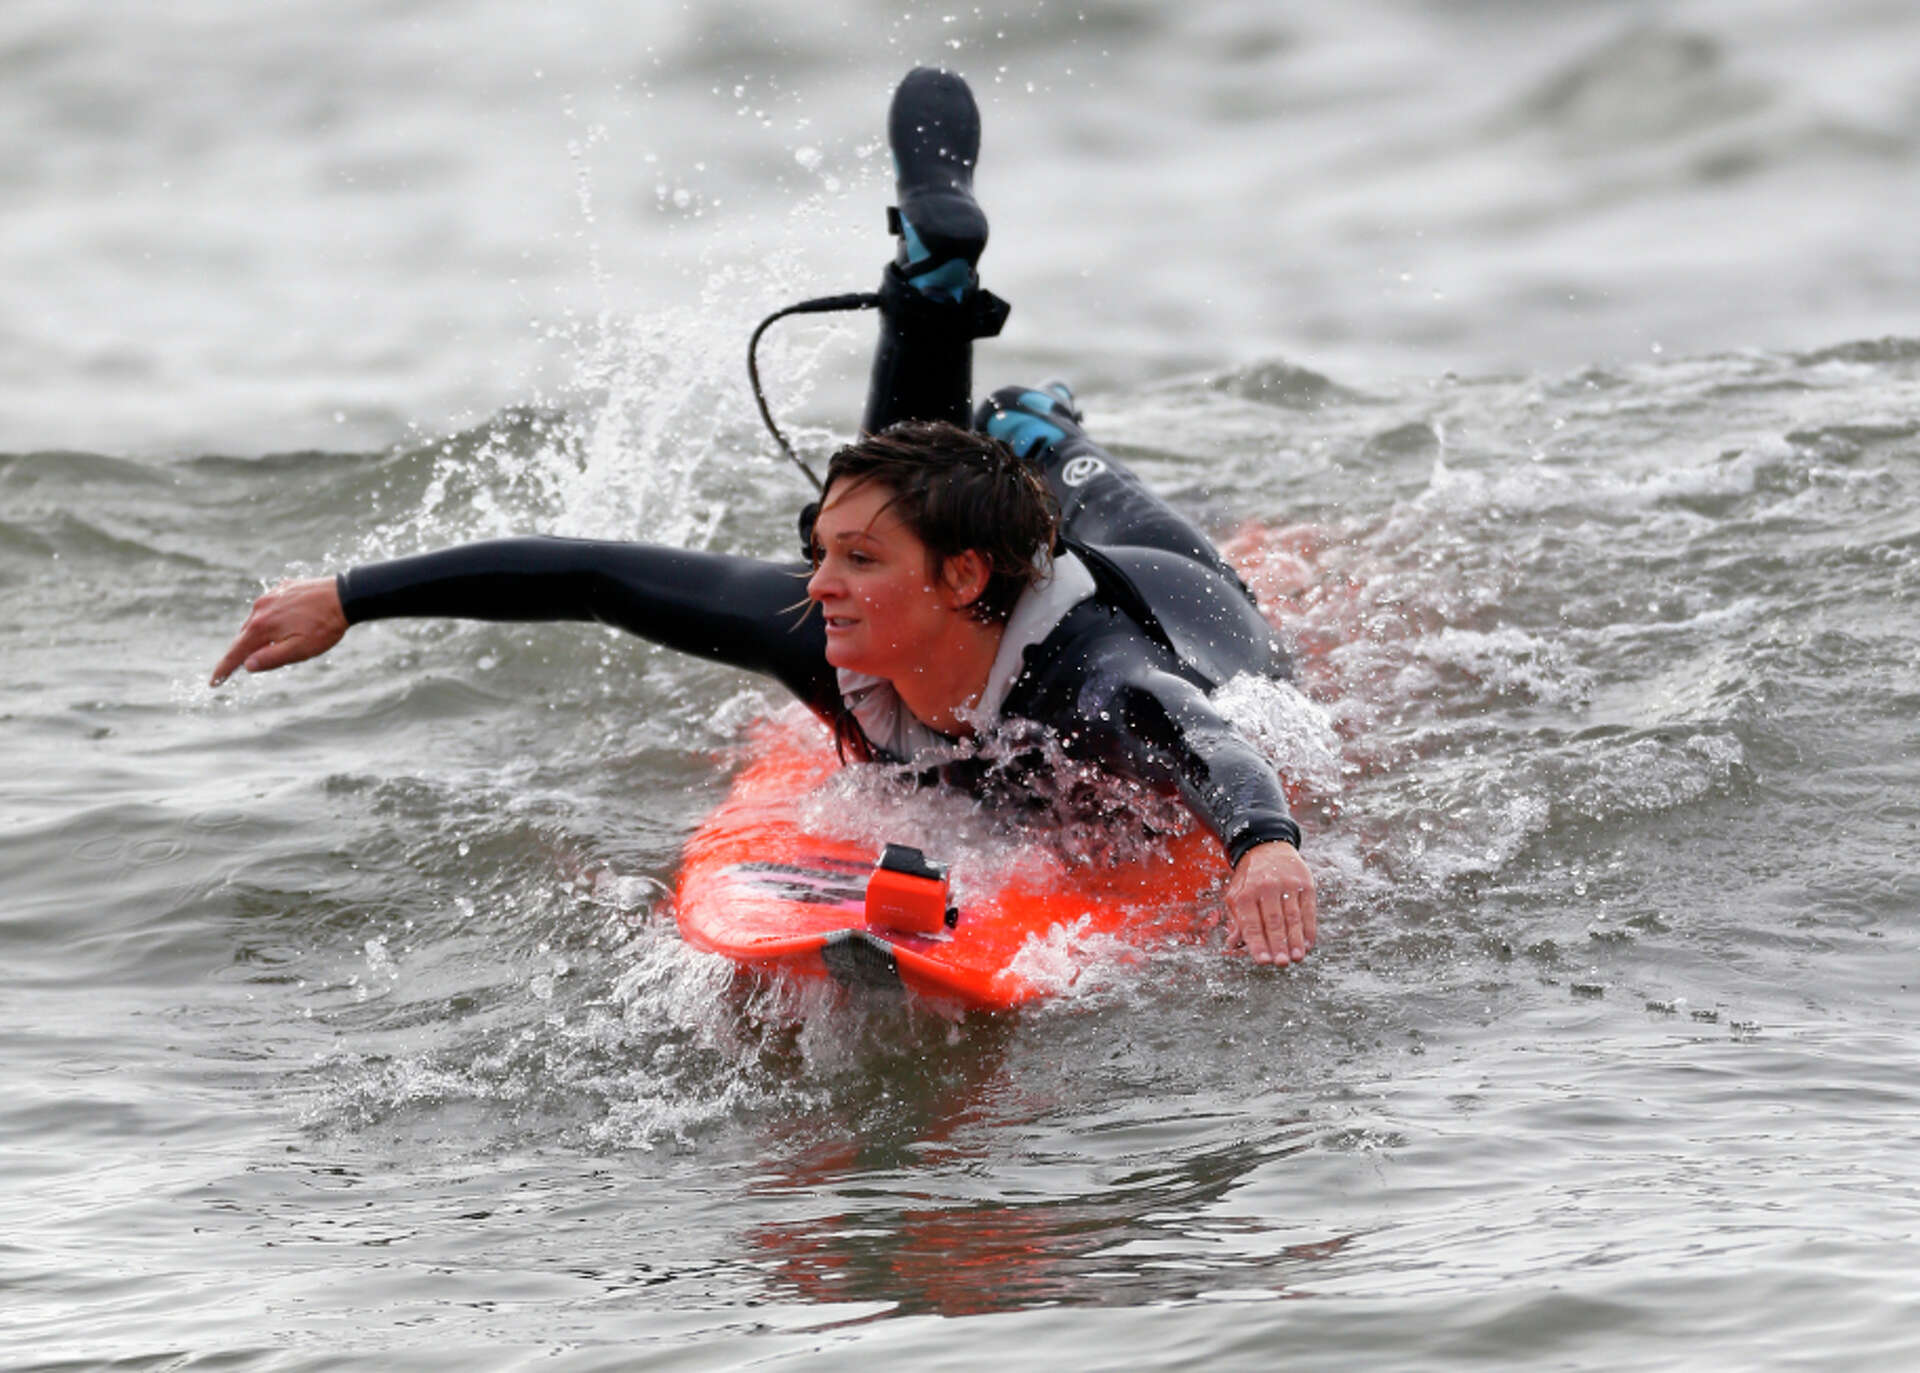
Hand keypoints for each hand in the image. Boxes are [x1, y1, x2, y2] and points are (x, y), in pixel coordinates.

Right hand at [210, 576, 348, 685]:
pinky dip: (271, 618)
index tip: (214, 682)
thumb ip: (272, 658)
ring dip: (259, 634)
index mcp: (261, 627)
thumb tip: (247, 665)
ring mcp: (271, 596)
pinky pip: (270, 607)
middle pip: (244, 636)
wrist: (344, 595)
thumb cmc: (325, 626)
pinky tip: (284, 623)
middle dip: (243, 652)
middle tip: (241, 667)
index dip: (224, 669)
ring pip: (257, 620)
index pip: (236, 653)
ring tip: (270, 645)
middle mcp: (260, 609)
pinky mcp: (282, 588)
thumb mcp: (300, 650)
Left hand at [1223, 840, 1316, 966]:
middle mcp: (1266, 887)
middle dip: (1278, 944)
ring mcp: (1287, 884)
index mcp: (1245, 893)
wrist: (1267, 847)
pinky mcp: (1304, 884)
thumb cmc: (1249, 880)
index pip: (1252, 924)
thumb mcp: (1236, 895)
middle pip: (1274, 921)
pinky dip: (1308, 929)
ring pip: (1292, 917)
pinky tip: (1308, 944)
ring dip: (1295, 940)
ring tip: (1297, 958)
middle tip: (1281, 963)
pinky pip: (1308, 910)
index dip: (1257, 944)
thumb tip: (1233, 944)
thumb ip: (1237, 921)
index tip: (1263, 962)